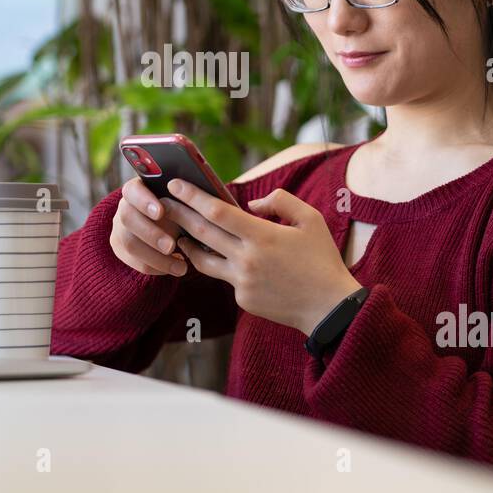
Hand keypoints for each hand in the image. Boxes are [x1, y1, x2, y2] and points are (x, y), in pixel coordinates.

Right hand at [109, 177, 187, 275]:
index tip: (161, 212)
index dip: (144, 201)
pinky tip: (174, 268)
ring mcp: (119, 228)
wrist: (169, 223)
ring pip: (130, 244)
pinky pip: (134, 262)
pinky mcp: (121, 249)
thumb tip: (199, 199)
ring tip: (181, 266)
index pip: (132, 190)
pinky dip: (156, 268)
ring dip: (156, 258)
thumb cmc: (179, 206)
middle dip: (150, 234)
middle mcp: (124, 207)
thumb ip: (185, 199)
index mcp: (137, 189)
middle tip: (171, 246)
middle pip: (128, 219)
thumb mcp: (181, 200)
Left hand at [162, 179, 362, 334]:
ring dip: (187, 245)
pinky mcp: (242, 299)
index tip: (175, 184)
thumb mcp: (310, 220)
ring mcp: (242, 282)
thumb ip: (280, 202)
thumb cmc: (322, 260)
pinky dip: (222, 265)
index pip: (217, 212)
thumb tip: (251, 204)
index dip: (193, 197)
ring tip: (178, 233)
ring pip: (203, 261)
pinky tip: (218, 257)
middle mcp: (246, 259)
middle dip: (179, 215)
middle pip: (202, 233)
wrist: (328, 308)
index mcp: (262, 236)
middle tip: (164, 202)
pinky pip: (225, 278)